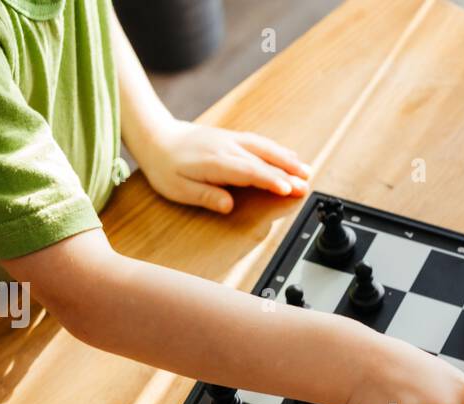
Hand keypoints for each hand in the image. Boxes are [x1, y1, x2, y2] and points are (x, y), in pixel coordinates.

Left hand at [138, 121, 310, 212]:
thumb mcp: (179, 189)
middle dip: (287, 172)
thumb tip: (228, 205)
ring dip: (287, 159)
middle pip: (263, 160)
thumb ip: (205, 196)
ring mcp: (231, 140)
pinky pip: (260, 142)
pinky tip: (288, 157)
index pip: (249, 172)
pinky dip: (277, 150)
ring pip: (265, 148)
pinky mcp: (232, 137)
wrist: (157, 137)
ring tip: (306, 170)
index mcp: (216, 162)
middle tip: (306, 184)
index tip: (287, 189)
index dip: (271, 181)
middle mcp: (227, 148)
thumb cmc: (166, 167)